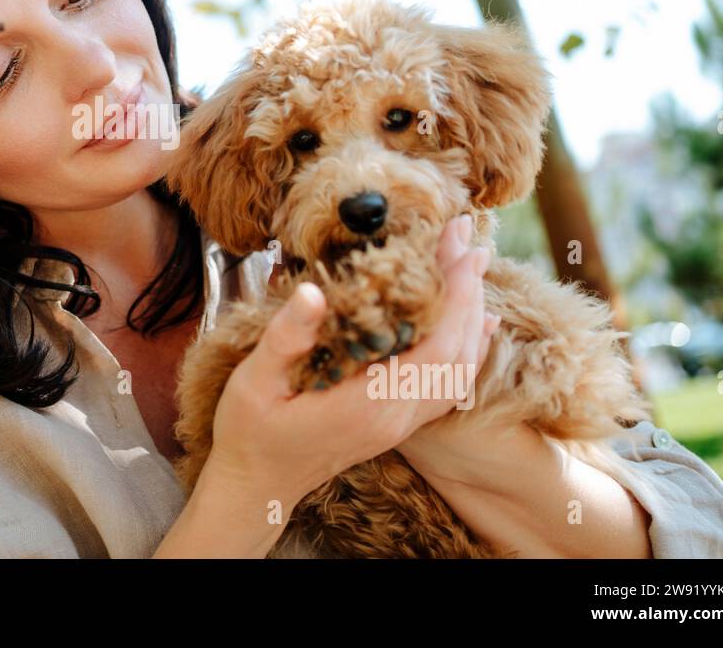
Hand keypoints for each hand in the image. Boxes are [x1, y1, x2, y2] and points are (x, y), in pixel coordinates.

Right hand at [207, 213, 500, 507]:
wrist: (256, 487)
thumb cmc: (249, 432)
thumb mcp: (254, 381)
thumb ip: (285, 339)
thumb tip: (313, 291)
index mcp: (369, 404)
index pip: (435, 343)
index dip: (453, 290)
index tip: (454, 240)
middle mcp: (396, 416)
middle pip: (457, 351)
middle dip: (468, 290)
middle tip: (467, 235)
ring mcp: (400, 424)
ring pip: (460, 370)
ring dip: (471, 314)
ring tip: (471, 264)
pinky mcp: (396, 424)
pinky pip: (449, 385)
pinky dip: (468, 348)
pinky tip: (474, 324)